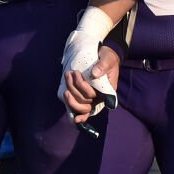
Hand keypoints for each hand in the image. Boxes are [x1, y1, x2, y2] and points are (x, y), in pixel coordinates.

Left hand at [58, 7, 116, 124]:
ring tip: (67, 75)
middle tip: (70, 75)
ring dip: (70, 91)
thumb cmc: (108, 58)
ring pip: (78, 102)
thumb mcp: (108, 60)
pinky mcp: (83, 90)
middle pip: (84, 105)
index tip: (77, 118)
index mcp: (106, 93)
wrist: (105, 55)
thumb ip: (103, 66)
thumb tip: (94, 74)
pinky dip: (70, 101)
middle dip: (74, 91)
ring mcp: (90, 95)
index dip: (84, 114)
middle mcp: (98, 97)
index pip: (95, 106)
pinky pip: (76, 99)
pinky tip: (64, 95)